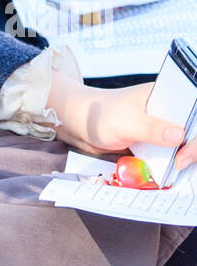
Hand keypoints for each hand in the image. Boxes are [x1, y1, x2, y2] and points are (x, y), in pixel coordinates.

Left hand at [48, 71, 184, 161]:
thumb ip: (151, 128)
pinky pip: (170, 154)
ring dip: (182, 157)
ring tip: (176, 166)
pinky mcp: (155, 143)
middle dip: (191, 147)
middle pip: (190, 129)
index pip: (190, 110)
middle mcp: (165, 111)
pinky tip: (168, 169)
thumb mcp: (125, 121)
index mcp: (162, 95)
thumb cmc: (99, 113)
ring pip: (182, 143)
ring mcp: (161, 128)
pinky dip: (170, 163)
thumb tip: (179, 135)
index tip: (185, 150)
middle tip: (180, 162)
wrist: (80, 125)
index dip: (193, 133)